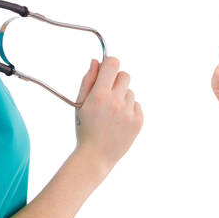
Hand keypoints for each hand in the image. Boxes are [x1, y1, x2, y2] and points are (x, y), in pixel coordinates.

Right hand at [74, 56, 142, 177]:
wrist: (96, 156)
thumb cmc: (85, 128)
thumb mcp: (80, 104)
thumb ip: (88, 80)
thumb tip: (96, 61)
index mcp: (99, 96)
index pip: (112, 64)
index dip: (110, 63)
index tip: (107, 69)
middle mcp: (116, 102)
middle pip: (124, 75)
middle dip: (116, 81)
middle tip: (108, 94)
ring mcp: (129, 112)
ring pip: (130, 92)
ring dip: (122, 97)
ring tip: (111, 113)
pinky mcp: (138, 121)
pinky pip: (136, 105)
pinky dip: (129, 110)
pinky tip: (119, 121)